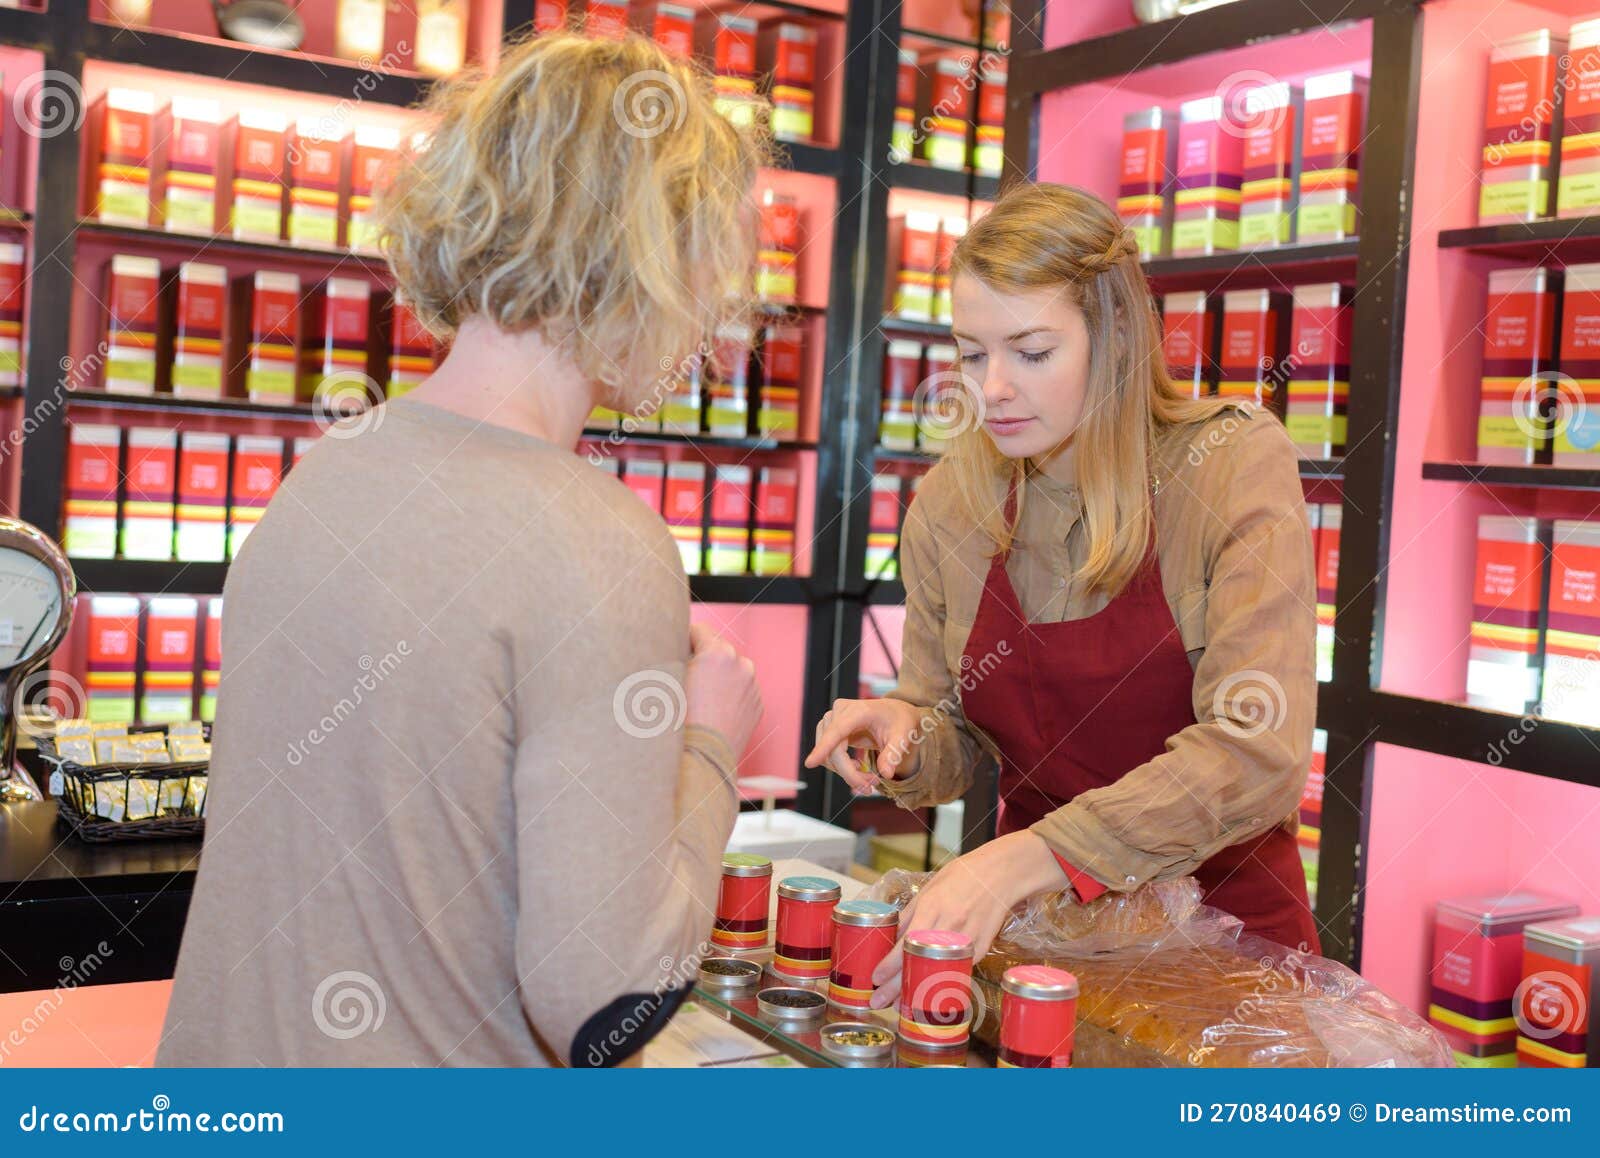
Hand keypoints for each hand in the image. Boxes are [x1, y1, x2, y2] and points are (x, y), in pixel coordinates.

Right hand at [685, 623, 763, 757]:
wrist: (702, 759)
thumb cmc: (679, 722)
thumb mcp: (668, 681)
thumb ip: (675, 657)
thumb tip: (673, 648)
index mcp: (718, 653)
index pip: (699, 629)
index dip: (684, 639)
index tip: (676, 651)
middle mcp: (741, 665)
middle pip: (718, 648)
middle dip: (703, 659)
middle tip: (686, 680)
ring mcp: (752, 685)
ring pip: (732, 670)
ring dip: (718, 677)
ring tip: (700, 699)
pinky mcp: (757, 704)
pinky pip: (741, 690)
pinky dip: (730, 695)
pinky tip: (714, 711)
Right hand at [803, 697, 923, 794]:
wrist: (895, 713)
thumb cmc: (899, 720)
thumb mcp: (903, 736)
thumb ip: (893, 754)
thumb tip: (886, 773)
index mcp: (858, 711)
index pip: (837, 731)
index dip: (823, 748)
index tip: (810, 763)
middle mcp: (840, 712)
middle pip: (833, 750)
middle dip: (849, 773)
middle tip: (870, 787)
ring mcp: (832, 720)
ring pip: (828, 755)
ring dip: (845, 772)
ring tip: (868, 779)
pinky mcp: (830, 730)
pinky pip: (828, 754)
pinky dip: (841, 767)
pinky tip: (857, 767)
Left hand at [868, 832, 1068, 1008]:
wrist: (1001, 874)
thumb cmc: (963, 877)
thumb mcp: (929, 889)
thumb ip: (910, 914)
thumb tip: (890, 937)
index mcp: (933, 908)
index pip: (906, 944)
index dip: (890, 964)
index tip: (876, 977)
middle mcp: (950, 927)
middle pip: (919, 964)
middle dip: (897, 986)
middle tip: (880, 1000)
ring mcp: (968, 940)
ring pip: (939, 973)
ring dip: (919, 989)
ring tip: (901, 1003)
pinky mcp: (982, 949)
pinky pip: (957, 969)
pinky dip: (943, 980)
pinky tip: (930, 990)